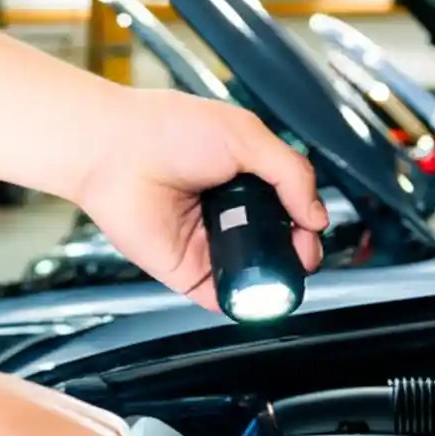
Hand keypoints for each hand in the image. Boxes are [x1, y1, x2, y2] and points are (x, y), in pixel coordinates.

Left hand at [76, 88, 327, 310]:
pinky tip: (261, 298)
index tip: (312, 227)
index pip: (290, 209)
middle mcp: (228, 214)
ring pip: (256, 275)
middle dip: (299, 254)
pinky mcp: (189, 273)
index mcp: (245, 179)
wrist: (117, 151)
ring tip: (286, 274)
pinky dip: (245, 304)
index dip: (306, 221)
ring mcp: (210, 246)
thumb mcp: (246, 136)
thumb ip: (291, 173)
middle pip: (278, 246)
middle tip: (303, 254)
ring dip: (278, 280)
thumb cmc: (169, 131)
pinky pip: (224, 297)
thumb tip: (317, 216)